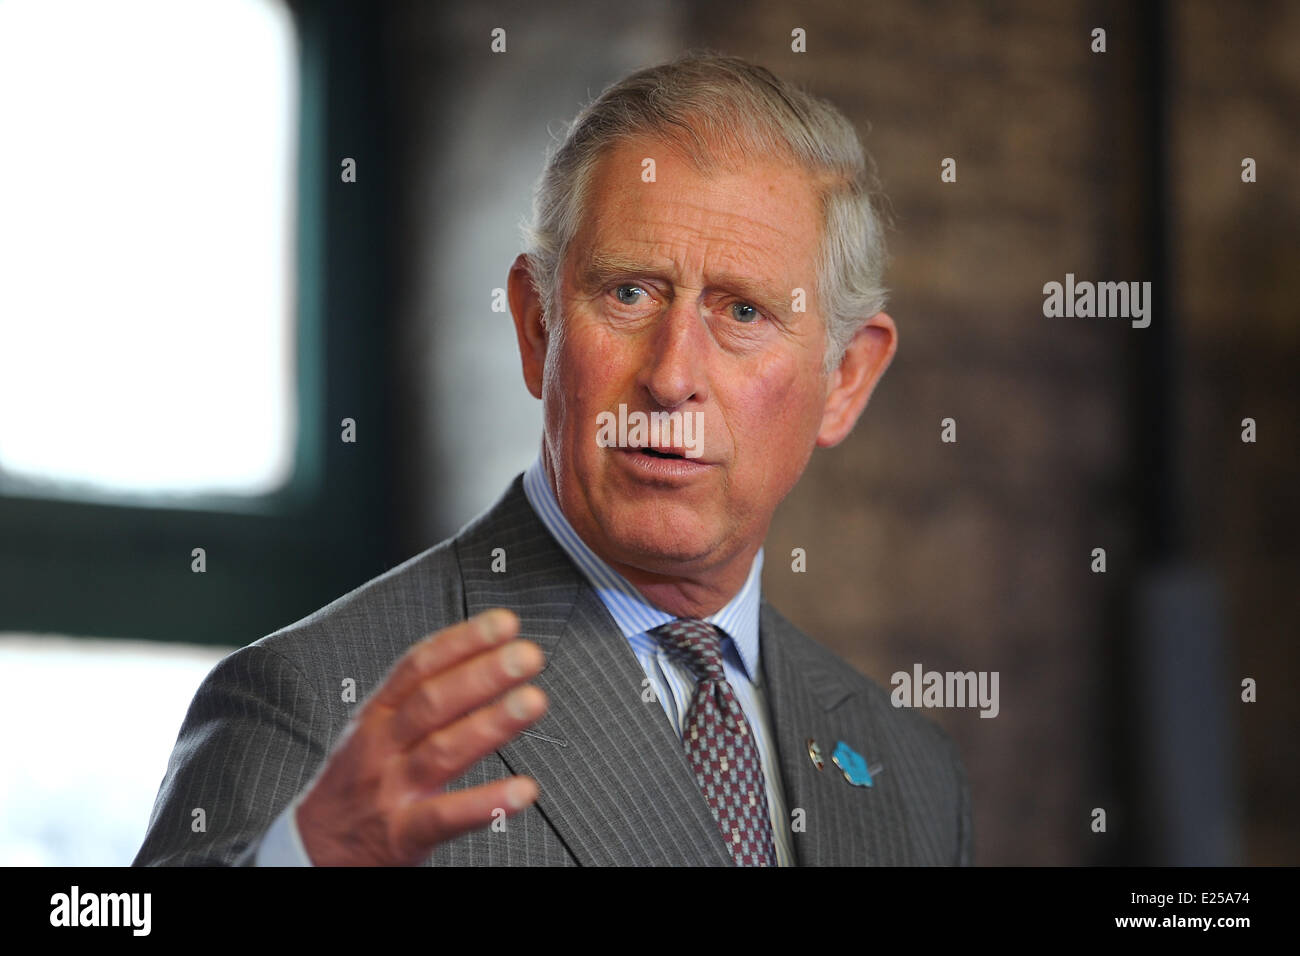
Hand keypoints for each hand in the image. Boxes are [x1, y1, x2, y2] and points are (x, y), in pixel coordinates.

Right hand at [294, 608, 547, 864]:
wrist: (312, 850)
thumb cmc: (354, 784)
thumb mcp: (372, 730)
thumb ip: (417, 696)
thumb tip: (481, 657)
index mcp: (377, 714)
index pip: (419, 666)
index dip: (463, 641)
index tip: (504, 623)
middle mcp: (382, 745)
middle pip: (433, 701)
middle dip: (483, 673)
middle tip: (527, 655)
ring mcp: (391, 789)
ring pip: (442, 750)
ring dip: (491, 724)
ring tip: (532, 702)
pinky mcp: (402, 834)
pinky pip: (446, 817)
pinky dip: (485, 803)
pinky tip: (522, 790)